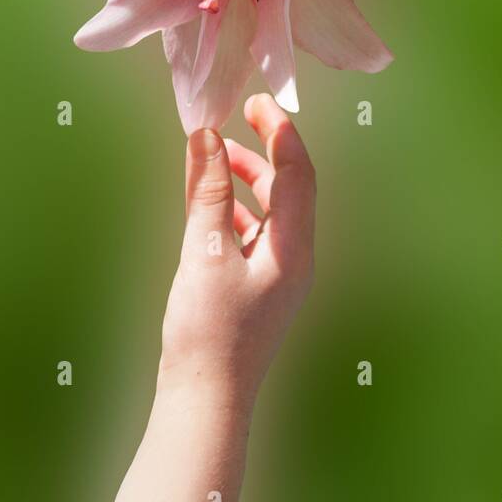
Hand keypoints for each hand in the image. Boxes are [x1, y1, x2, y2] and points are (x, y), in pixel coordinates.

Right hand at [115, 95, 314, 501]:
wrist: (205, 401)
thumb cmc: (209, 332)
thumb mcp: (204, 251)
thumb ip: (207, 190)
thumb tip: (206, 135)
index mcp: (294, 246)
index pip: (298, 172)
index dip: (280, 131)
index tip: (256, 101)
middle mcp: (295, 257)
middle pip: (289, 187)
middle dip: (265, 148)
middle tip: (239, 115)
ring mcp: (279, 274)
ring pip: (272, 209)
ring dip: (248, 177)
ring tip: (217, 154)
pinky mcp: (258, 288)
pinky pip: (256, 232)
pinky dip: (237, 208)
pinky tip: (212, 203)